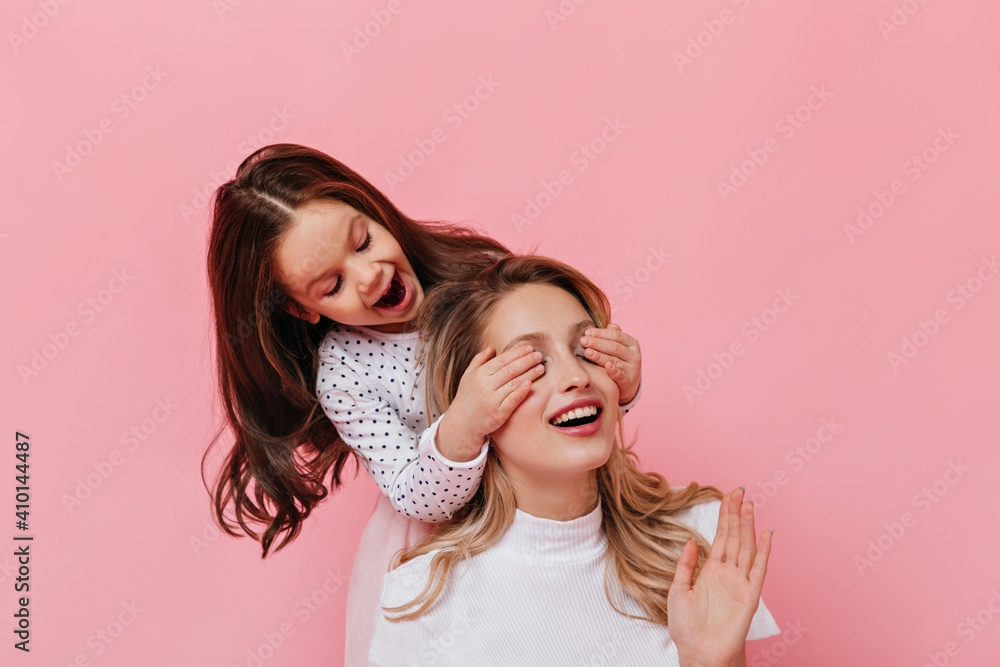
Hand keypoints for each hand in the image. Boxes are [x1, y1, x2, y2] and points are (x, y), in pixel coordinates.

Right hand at [435, 345, 543, 460]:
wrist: (462, 424)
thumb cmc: (467, 398)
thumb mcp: (468, 376)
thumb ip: (479, 361)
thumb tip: (491, 348)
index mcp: (479, 375)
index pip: (502, 360)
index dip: (517, 353)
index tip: (529, 348)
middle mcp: (485, 386)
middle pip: (510, 370)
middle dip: (526, 361)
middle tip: (539, 355)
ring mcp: (491, 400)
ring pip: (514, 383)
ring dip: (529, 374)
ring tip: (540, 368)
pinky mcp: (498, 414)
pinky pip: (512, 400)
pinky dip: (522, 391)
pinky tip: (531, 384)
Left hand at [580, 323, 640, 403]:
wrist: (628, 383)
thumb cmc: (620, 360)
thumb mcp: (619, 346)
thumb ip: (614, 335)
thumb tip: (610, 325)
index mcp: (632, 343)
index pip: (616, 335)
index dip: (601, 333)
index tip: (587, 332)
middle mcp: (634, 355)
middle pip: (614, 347)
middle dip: (597, 343)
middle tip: (583, 341)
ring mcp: (633, 368)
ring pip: (614, 360)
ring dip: (599, 356)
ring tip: (587, 352)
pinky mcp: (629, 381)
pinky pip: (621, 375)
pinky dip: (614, 370)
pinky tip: (606, 366)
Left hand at [667, 488, 772, 666]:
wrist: (699, 653)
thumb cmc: (687, 628)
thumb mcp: (677, 591)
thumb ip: (685, 565)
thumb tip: (692, 540)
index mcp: (710, 570)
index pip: (720, 537)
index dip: (724, 515)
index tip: (728, 495)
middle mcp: (727, 573)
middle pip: (735, 536)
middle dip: (736, 513)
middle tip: (740, 490)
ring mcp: (740, 583)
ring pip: (746, 547)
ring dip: (749, 526)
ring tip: (749, 504)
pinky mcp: (749, 595)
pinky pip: (759, 569)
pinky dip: (764, 552)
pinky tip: (767, 534)